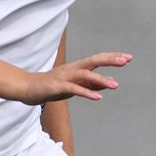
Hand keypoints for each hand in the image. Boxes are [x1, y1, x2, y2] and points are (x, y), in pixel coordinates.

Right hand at [15, 52, 130, 104]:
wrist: (27, 88)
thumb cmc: (51, 87)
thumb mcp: (74, 85)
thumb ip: (91, 84)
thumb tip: (110, 83)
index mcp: (76, 67)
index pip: (97, 59)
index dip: (112, 57)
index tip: (128, 57)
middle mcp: (72, 68)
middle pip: (93, 60)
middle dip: (110, 59)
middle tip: (126, 60)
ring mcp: (64, 77)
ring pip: (85, 74)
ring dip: (101, 79)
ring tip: (116, 85)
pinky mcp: (57, 87)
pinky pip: (74, 89)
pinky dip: (86, 92)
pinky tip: (98, 97)